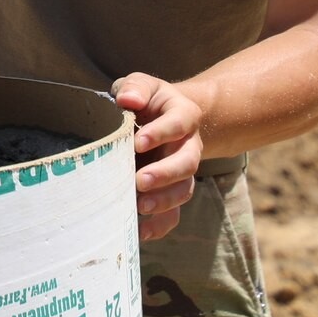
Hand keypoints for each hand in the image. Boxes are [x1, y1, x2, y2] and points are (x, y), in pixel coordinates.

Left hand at [111, 73, 203, 242]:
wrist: (162, 118)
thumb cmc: (147, 100)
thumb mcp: (141, 85)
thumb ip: (135, 87)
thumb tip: (127, 100)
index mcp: (184, 115)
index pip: (178, 123)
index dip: (161, 133)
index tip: (138, 142)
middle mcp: (189, 145)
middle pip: (187, 163)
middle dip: (165, 174)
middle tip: (140, 180)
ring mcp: (183, 172)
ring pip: (184, 190)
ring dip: (164, 201)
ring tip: (140, 206)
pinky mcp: (172, 192)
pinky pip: (174, 213)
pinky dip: (159, 225)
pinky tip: (139, 231)